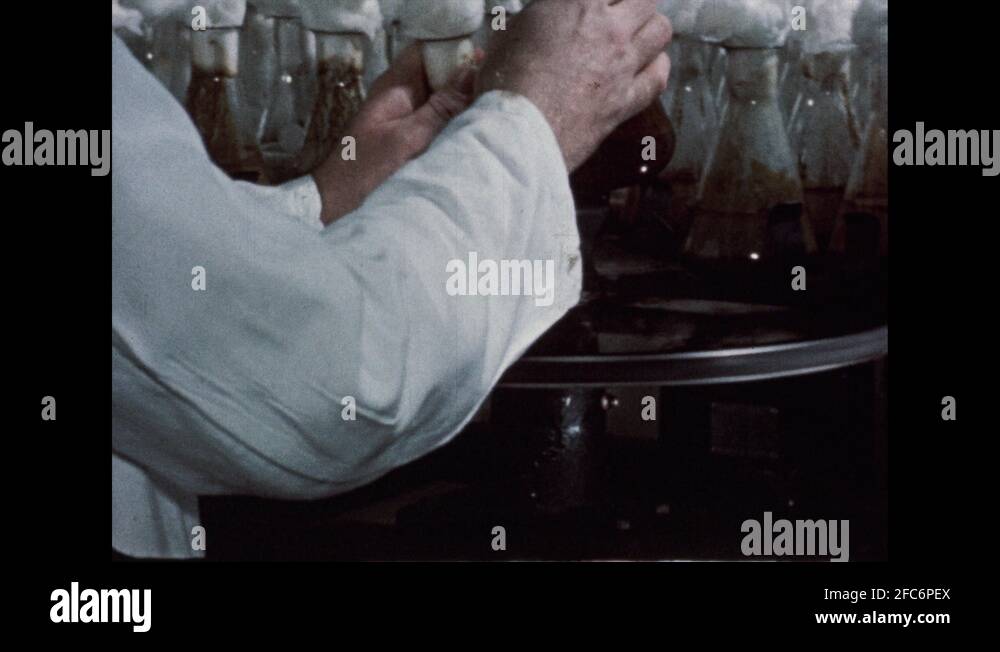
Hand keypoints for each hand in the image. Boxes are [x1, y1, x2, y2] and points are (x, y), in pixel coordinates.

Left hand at [312, 44, 478, 223]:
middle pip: (439, 73)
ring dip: (461, 105)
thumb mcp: (409, 138)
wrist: (339, 205)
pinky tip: (471, 132)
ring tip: (487, 112)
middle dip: (465, 80)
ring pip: (442, 98)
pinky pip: (439, 122)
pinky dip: (454, 124)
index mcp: (395, 87)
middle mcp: (401, 96)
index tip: (484, 63)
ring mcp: (406, 117)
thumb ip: (441, 108)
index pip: (427, 50)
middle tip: (492, 92)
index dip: (454, 51)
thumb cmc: (365, 171)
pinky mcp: (411, 138)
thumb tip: (472, 73)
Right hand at [477, 0, 671, 170]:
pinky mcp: (626, 100)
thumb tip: (543, 20)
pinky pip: (658, 76)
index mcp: (577, 3)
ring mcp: (623, 65)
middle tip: (616, 10)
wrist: (520, 131)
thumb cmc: (505, 82)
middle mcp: (609, 28)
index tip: (588, 6)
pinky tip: (649, 65)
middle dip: (632, 2)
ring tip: (636, 33)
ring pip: (660, 30)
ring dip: (650, 27)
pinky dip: (657, 66)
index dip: (594, 1)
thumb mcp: (509, 33)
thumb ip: (537, 18)